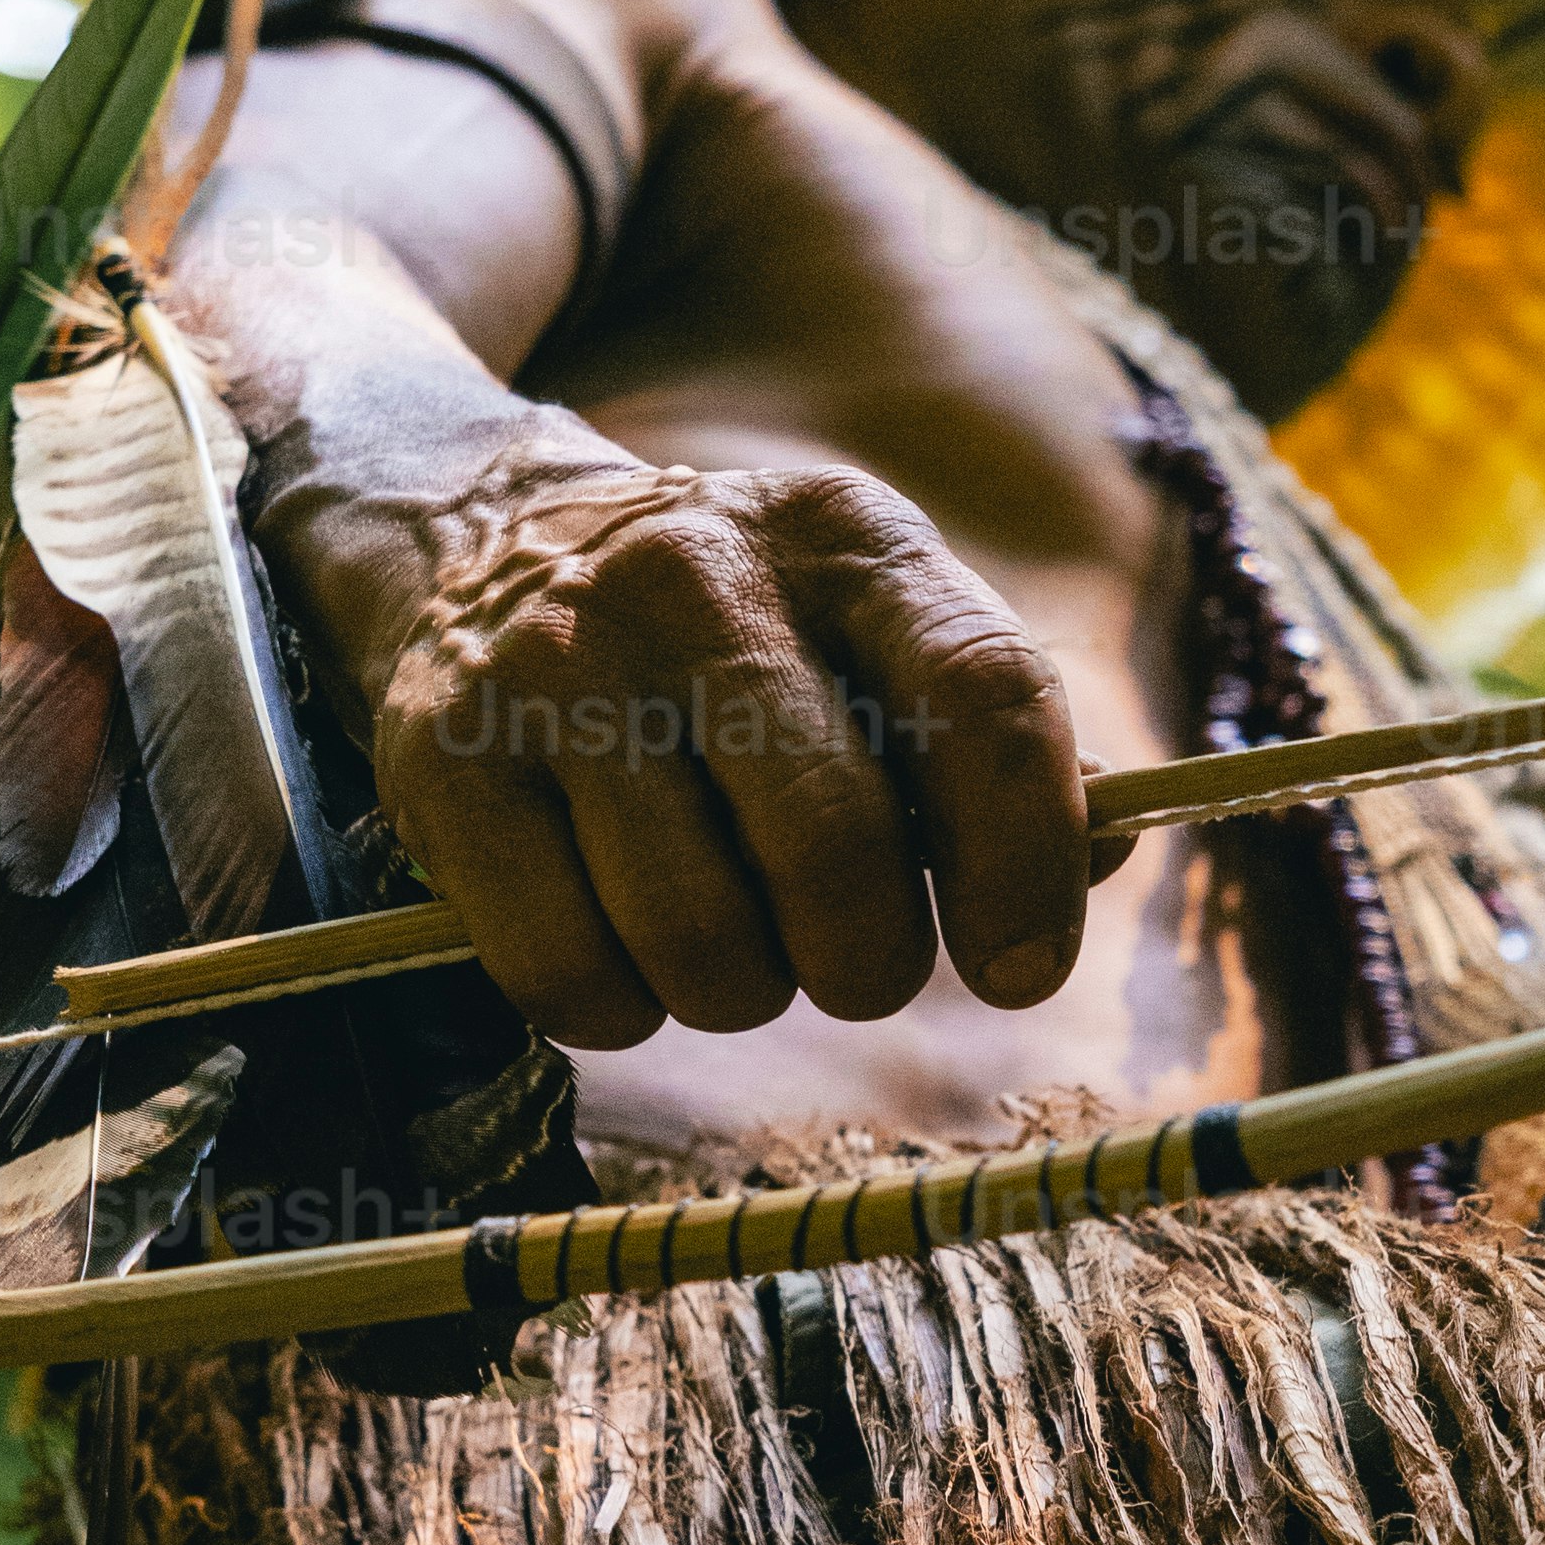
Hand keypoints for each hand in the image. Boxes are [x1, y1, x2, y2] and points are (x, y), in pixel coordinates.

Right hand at [333, 420, 1094, 1047]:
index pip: (986, 697)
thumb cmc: (739, 633)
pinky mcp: (445, 755)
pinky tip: (621, 947)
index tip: (1020, 968)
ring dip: (738, 992)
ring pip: (700, 942)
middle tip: (849, 963)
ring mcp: (560, 663)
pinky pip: (568, 976)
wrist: (487, 535)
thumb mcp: (875, 624)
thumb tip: (1099, 852)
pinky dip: (618, 1009)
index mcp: (851, 540)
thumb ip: (994, 734)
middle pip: (836, 850)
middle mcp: (702, 577)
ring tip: (727, 938)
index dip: (1023, 861)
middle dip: (866, 962)